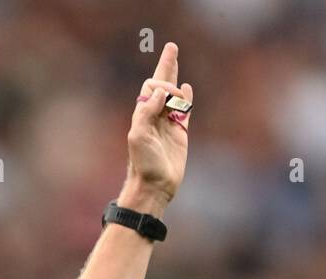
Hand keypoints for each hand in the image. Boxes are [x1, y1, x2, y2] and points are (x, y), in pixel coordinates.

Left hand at [122, 42, 192, 211]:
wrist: (155, 186)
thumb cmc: (143, 164)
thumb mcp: (138, 137)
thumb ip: (147, 113)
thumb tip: (161, 94)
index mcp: (143, 115)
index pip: (151, 88)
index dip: (161, 87)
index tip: (166, 100)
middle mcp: (155, 116)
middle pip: (161, 84)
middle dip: (166, 66)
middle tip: (171, 47)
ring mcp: (168, 124)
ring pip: (174, 95)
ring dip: (175, 78)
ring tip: (175, 59)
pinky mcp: (180, 134)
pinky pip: (184, 111)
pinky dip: (186, 99)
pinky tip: (187, 89)